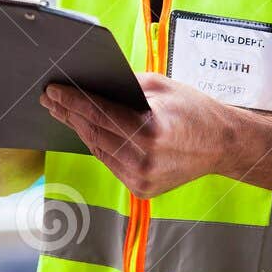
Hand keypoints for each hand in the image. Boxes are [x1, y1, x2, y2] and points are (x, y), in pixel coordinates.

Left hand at [41, 73, 234, 198]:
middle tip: (50, 98)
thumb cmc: (194, 109)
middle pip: (94, 132)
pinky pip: (110, 161)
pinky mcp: (141, 188)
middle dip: (69, 113)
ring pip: (98, 149)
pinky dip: (96, 144)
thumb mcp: (160, 86)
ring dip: (78, 129)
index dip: (72, 100)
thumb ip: (124, 84)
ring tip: (61, 112)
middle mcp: (144, 159)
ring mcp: (142, 178)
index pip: (99, 113)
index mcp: (150, 131)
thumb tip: (90, 82)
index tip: (53, 90)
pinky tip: (84, 129)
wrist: (221, 144)